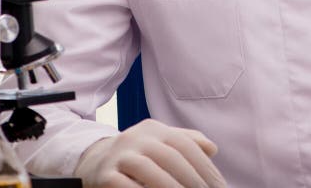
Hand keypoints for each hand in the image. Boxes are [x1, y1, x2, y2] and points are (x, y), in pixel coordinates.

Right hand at [74, 119, 226, 187]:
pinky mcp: (105, 176)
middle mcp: (137, 137)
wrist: (92, 163)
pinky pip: (127, 186)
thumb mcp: (158, 143)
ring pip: (152, 172)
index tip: (219, 186)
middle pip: (172, 157)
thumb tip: (212, 149)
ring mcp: (120, 155)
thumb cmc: (135, 156)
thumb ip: (186, 142)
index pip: (185, 144)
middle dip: (193, 180)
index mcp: (154, 129)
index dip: (205, 166)